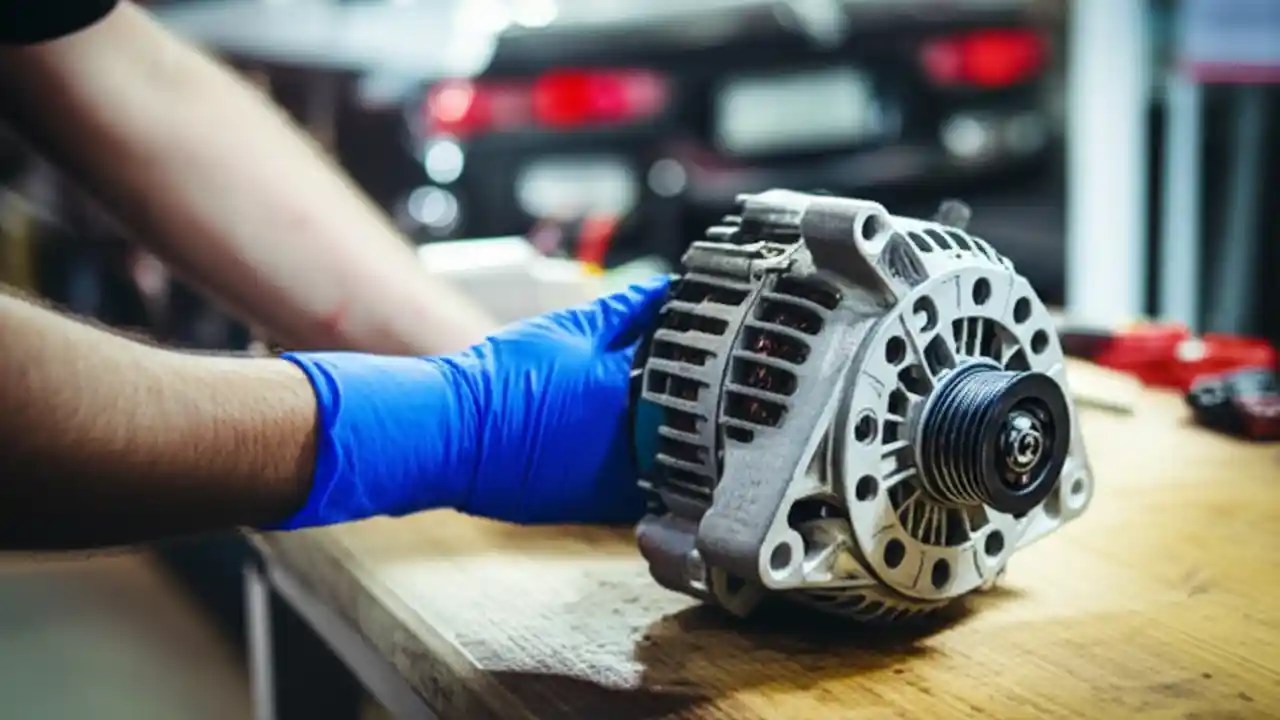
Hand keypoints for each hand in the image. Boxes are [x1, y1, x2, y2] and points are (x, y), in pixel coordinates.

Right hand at [271, 276, 670, 528]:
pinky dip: (652, 464)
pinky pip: (647, 486)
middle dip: (699, 397)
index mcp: (631, 392)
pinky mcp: (601, 507)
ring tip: (673, 410)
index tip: (714, 342)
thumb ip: (626, 310)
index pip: (698, 369)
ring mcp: (619, 483)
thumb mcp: (568, 330)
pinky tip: (640, 444)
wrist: (447, 435)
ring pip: (676, 458)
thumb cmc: (498, 382)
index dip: (709, 353)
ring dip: (681, 436)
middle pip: (696, 420)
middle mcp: (634, 444)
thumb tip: (666, 291)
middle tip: (697, 374)